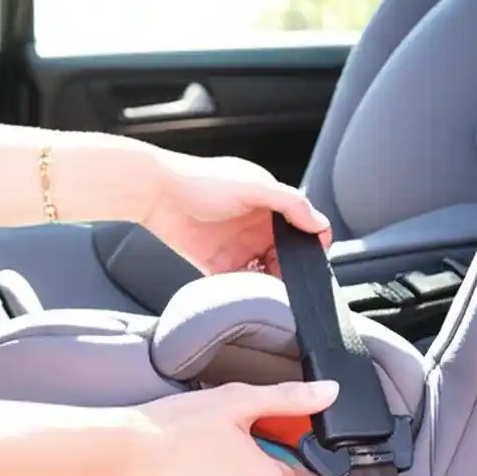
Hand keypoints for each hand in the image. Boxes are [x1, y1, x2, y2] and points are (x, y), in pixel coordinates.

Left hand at [143, 153, 332, 274]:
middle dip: (293, 271)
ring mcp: (240, 247)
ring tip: (273, 293)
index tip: (313, 262)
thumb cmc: (203, 180)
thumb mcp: (253, 185)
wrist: (156, 192)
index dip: (312, 246)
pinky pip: (241, 284)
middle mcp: (258, 227)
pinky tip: (250, 294)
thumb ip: (290, 203)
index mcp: (272, 205)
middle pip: (288, 256)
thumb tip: (321, 225)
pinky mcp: (219, 265)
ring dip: (273, 284)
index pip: (304, 229)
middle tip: (293, 284)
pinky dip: (249, 292)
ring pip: (267, 273)